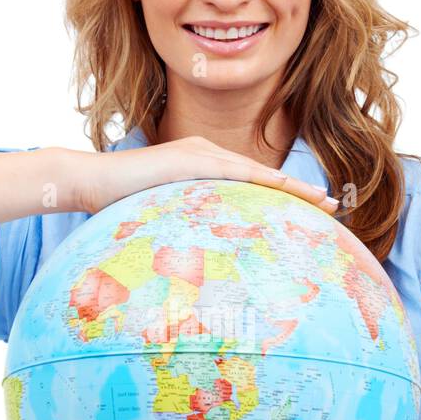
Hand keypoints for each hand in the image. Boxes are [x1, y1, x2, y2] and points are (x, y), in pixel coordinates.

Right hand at [71, 134, 339, 217]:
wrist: (88, 181)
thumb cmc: (116, 205)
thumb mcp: (158, 219)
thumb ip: (181, 231)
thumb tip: (196, 265)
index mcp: (201, 170)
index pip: (250, 185)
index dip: (282, 197)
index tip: (311, 212)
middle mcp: (205, 155)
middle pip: (262, 176)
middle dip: (298, 192)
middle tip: (332, 207)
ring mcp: (199, 154)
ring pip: (256, 172)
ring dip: (290, 186)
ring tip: (321, 201)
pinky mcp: (190, 160)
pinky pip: (234, 171)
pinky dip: (261, 180)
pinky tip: (284, 188)